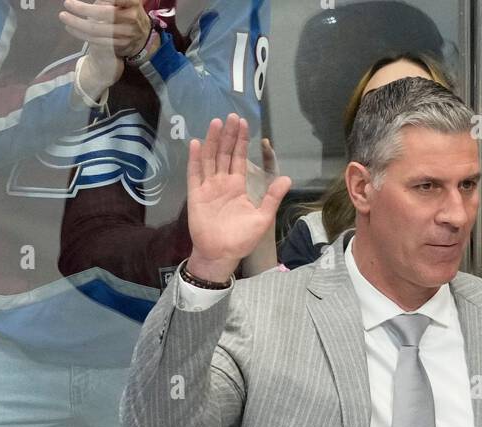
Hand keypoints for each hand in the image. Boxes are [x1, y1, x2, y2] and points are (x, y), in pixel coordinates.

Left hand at [59, 0, 152, 58]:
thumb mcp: (122, 1)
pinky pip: (98, 41)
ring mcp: (126, 34)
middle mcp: (131, 18)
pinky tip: (71, 28)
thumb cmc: (126, 10)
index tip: (85, 0)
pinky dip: (82, 34)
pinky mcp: (119, 46)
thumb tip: (90, 0)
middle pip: (105, 14)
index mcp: (132, 2)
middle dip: (84, 9)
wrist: (142, 35)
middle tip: (67, 4)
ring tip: (64, 16)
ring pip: (99, 30)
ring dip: (78, 24)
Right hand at [187, 116, 292, 282]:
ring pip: (209, 158)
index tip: (243, 123)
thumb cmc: (241, 239)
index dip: (241, 141)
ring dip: (212, 141)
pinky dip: (195, 159)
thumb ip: (272, 198)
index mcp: (238, 187)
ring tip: (216, 123)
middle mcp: (222, 183)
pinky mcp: (196, 194)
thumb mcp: (262, 218)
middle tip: (231, 116)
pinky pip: (194, 173)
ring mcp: (208, 187)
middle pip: (224, 153)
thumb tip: (288, 178)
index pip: (239, 158)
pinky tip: (196, 143)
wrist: (221, 255)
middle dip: (228, 135)